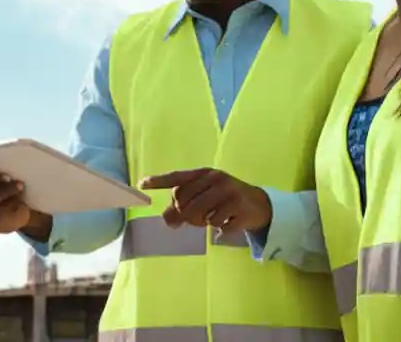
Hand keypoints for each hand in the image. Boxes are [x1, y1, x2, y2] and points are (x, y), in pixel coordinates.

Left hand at [140, 168, 271, 232]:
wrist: (258, 204)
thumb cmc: (225, 200)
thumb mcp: (205, 198)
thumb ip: (184, 206)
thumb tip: (167, 220)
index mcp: (203, 174)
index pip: (177, 177)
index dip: (159, 181)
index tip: (141, 185)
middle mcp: (215, 178)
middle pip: (184, 203)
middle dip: (188, 215)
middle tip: (200, 217)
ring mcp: (228, 191)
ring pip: (199, 215)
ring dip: (203, 223)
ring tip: (214, 218)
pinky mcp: (239, 206)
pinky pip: (217, 225)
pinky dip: (220, 228)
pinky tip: (229, 221)